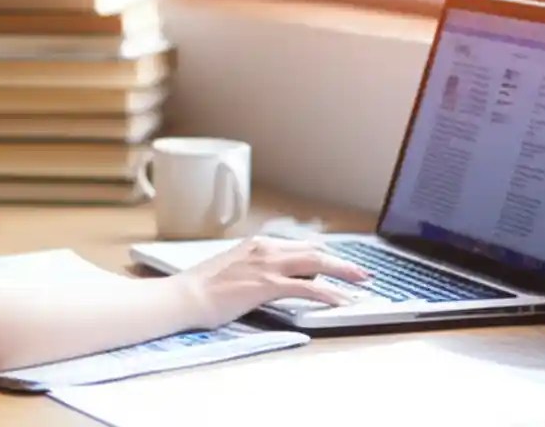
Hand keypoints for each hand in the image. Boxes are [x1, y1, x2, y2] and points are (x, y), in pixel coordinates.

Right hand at [173, 236, 370, 327]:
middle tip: (362, 272)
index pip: (300, 246)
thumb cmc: (202, 290)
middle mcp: (265, 249)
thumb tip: (277, 278)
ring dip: (343, 273)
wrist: (183, 297)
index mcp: (257, 244)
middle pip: (314, 251)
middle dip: (341, 262)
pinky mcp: (265, 284)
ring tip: (361, 283)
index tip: (340, 262)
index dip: (325, 255)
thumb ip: (257, 269)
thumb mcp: (233, 271)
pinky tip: (341, 300)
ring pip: (316, 264)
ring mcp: (266, 265)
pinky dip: (328, 293)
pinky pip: (306, 288)